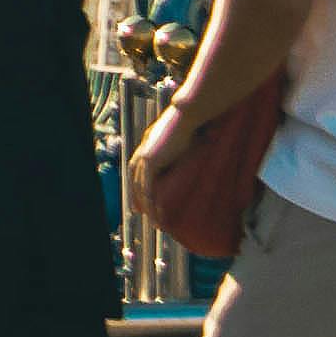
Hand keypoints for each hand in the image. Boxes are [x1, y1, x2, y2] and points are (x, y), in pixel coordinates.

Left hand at [128, 89, 209, 210]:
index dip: (139, 183)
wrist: (187, 115)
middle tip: (140, 212)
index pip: (139, 169)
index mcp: (150, 144)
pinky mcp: (150, 160)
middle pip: (135, 179)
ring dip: (146, 205)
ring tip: (154, 221)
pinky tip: (155, 213)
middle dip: (137, 197)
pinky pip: (147, 186)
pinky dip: (150, 201)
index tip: (141, 197)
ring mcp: (145, 155)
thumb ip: (185, 150)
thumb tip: (201, 155)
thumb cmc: (192, 124)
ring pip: (140, 186)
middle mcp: (144, 150)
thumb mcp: (187, 141)